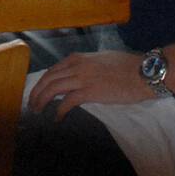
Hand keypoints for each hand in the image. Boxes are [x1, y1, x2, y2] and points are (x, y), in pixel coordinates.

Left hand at [26, 51, 148, 119]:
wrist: (143, 72)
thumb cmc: (127, 66)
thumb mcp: (101, 59)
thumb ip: (87, 65)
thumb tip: (80, 74)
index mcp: (79, 58)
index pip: (53, 70)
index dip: (42, 82)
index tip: (37, 91)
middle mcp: (77, 66)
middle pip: (48, 79)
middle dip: (36, 92)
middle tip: (31, 104)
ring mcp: (83, 78)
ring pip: (53, 89)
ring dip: (42, 101)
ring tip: (37, 111)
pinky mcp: (91, 92)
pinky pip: (68, 102)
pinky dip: (59, 110)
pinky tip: (57, 118)